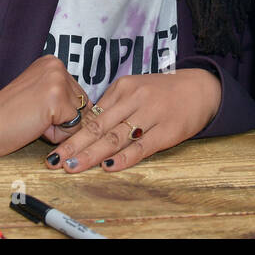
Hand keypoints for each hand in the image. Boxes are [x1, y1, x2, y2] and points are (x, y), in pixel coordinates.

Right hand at [0, 55, 89, 157]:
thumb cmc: (9, 116)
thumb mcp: (39, 94)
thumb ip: (62, 95)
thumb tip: (93, 111)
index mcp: (52, 62)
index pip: (78, 94)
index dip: (60, 111)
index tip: (34, 108)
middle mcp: (56, 65)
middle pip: (82, 104)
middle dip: (62, 119)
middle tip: (32, 116)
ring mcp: (57, 81)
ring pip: (79, 116)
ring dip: (59, 127)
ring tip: (34, 120)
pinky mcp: (57, 99)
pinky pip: (73, 127)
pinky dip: (56, 134)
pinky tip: (36, 126)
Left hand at [45, 68, 221, 172]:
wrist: (201, 88)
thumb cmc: (163, 92)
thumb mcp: (137, 88)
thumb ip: (114, 105)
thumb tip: (88, 126)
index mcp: (123, 87)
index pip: (92, 114)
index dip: (71, 133)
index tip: (54, 148)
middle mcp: (134, 99)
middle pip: (98, 126)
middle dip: (74, 146)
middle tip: (55, 161)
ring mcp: (151, 114)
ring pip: (116, 137)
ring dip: (92, 154)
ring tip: (73, 167)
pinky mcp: (167, 130)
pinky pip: (142, 146)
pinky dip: (123, 158)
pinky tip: (108, 166)